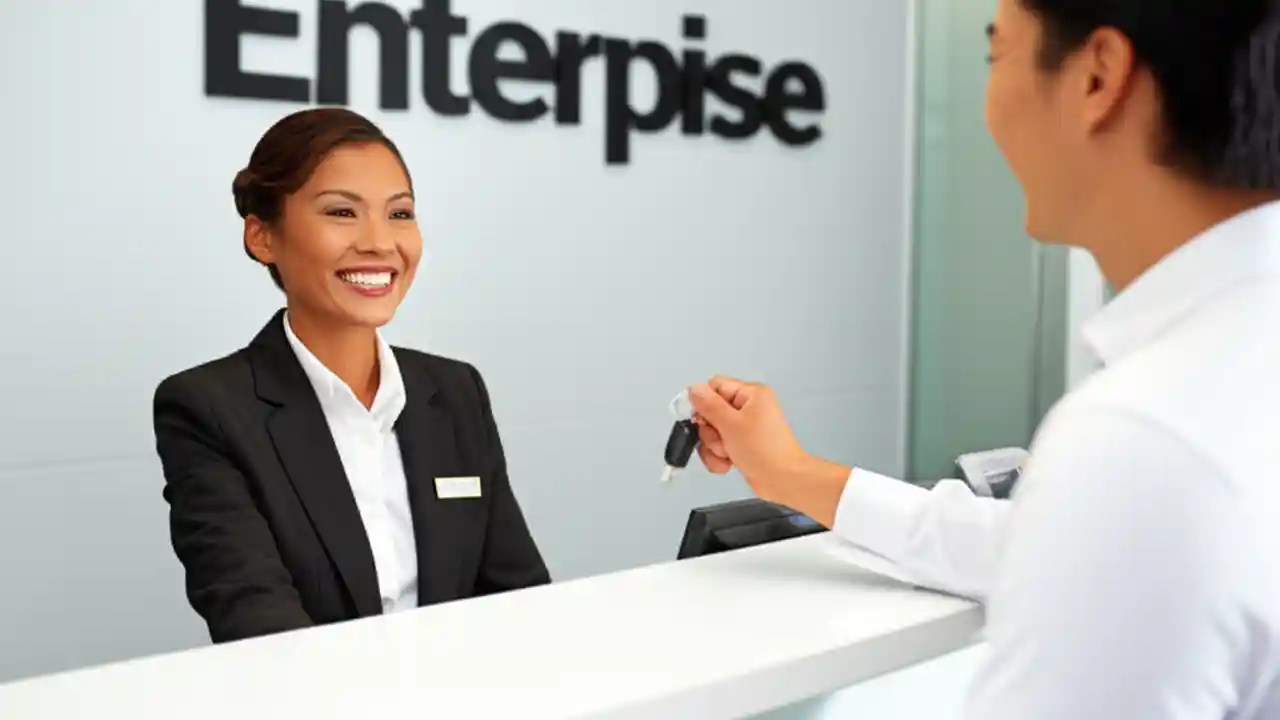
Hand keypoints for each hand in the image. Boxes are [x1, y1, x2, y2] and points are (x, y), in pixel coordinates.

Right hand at [688, 376, 810, 503]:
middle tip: (723, 439)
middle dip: (710, 432)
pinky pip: (718, 446)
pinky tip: (728, 463)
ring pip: (712, 432)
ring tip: (729, 453)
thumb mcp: (731, 424)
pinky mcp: (741, 444)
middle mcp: (748, 408)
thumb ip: (709, 405)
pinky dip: (719, 457)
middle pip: (710, 412)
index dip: (704, 404)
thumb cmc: (766, 451)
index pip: (714, 387)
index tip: (704, 420)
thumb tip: (693, 389)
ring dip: (714, 448)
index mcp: (751, 394)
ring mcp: (744, 428)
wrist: (782, 480)